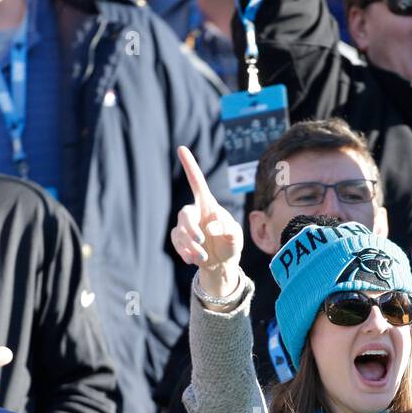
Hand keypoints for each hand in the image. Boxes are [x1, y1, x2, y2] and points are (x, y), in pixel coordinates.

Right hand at [171, 145, 242, 296]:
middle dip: (190, 229)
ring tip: (203, 257)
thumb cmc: (230, 244)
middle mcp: (195, 212)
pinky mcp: (180, 239)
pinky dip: (184, 252)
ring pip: (179, 231)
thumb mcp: (235, 236)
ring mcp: (186, 226)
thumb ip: (227, 228)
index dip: (190, 167)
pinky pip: (176, 242)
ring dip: (190, 246)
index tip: (182, 148)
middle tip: (201, 242)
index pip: (197, 183)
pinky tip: (193, 260)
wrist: (221, 264)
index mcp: (208, 205)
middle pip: (184, 214)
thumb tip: (211, 226)